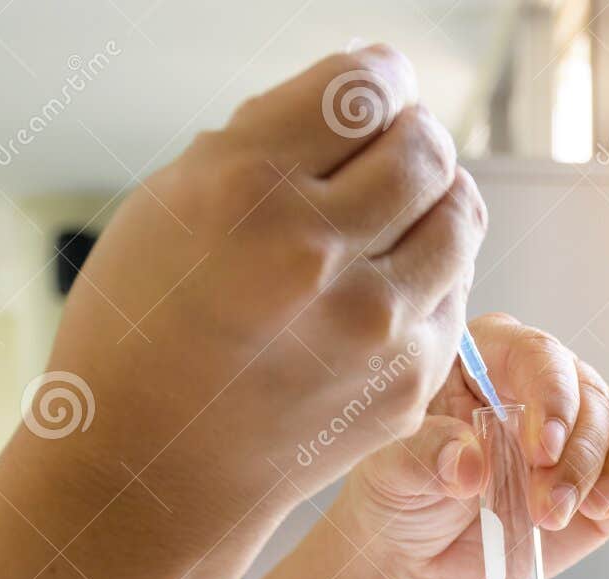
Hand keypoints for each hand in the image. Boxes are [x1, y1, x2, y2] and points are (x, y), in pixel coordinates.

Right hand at [43, 42, 487, 526]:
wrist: (153, 469)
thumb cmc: (147, 329)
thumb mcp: (171, 200)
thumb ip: (271, 136)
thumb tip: (370, 83)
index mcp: (245, 189)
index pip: (367, 84)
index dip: (378, 78)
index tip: (372, 94)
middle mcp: (316, 255)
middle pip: (426, 146)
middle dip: (408, 138)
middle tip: (379, 157)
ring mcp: (371, 326)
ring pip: (461, 212)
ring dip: (433, 200)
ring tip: (390, 217)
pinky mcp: (406, 380)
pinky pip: (455, 288)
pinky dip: (428, 274)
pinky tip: (378, 287)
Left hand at [333, 313, 608, 578]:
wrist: (420, 557)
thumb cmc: (402, 495)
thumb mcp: (396, 472)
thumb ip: (430, 457)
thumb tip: (470, 464)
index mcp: (489, 355)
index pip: (538, 357)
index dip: (551, 399)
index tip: (541, 451)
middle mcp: (547, 381)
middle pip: (594, 396)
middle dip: (581, 458)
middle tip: (547, 510)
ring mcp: (589, 426)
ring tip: (592, 511)